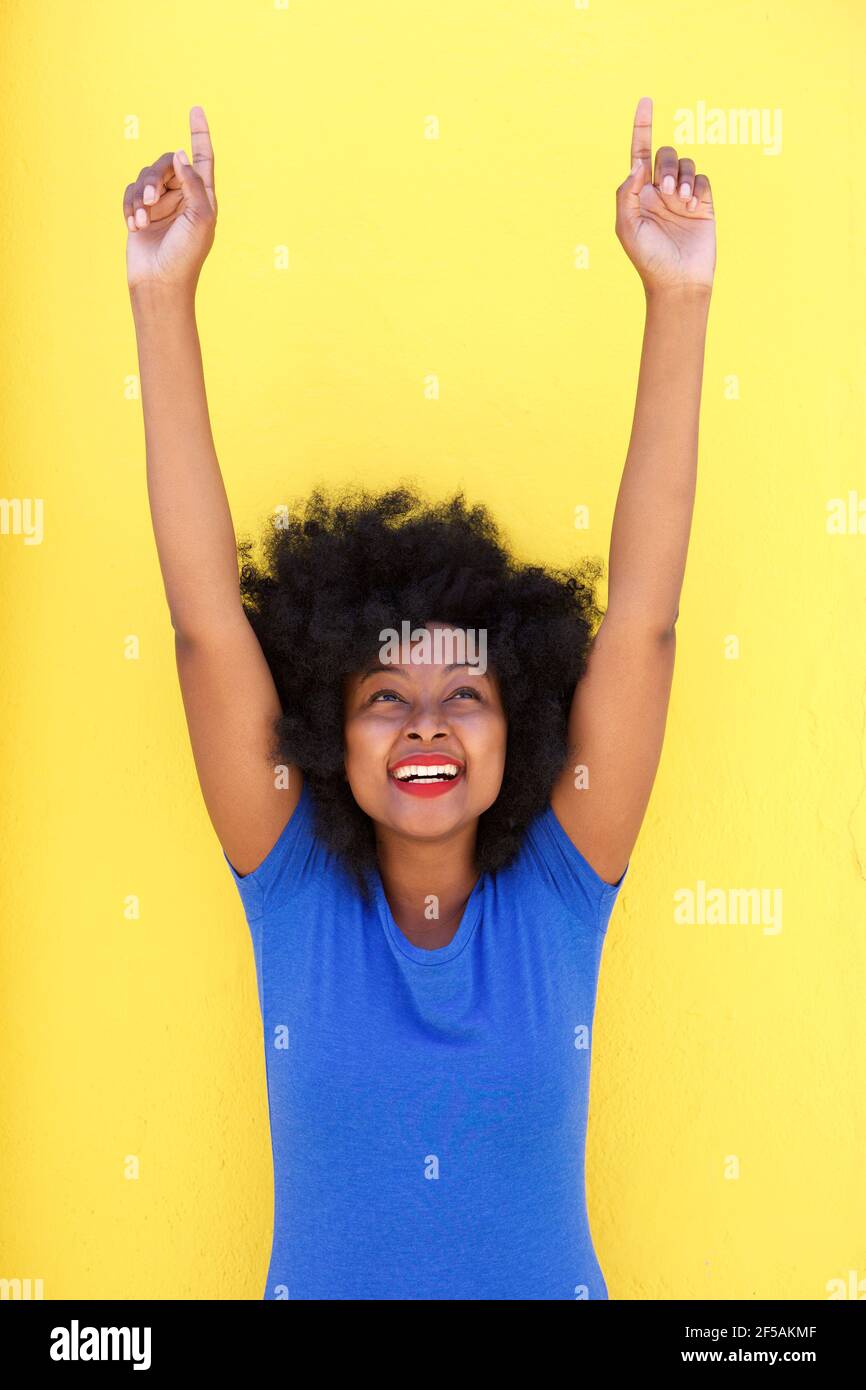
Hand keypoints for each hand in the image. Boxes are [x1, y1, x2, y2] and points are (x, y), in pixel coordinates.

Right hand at [123, 105, 216, 293]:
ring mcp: (160, 204)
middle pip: (166, 164)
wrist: (160, 283)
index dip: (199, 134)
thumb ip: (193, 184)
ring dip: (141, 197)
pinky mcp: (140, 212)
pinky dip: (131, 207)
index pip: (202, 158)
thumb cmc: (186, 255)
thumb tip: (180, 154)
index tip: (195, 109)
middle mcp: (182, 197)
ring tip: (143, 221)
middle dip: (156, 178)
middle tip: (152, 200)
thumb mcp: (200, 218)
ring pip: (145, 177)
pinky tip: (134, 226)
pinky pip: (130, 193)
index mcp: (202, 197)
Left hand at [615, 97, 714, 293]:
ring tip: (681, 200)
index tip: (645, 101)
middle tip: (666, 190)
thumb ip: (627, 192)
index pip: (639, 153)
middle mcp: (660, 191)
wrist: (678, 282)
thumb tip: (638, 164)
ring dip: (683, 175)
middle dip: (667, 164)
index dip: (642, 126)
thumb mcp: (626, 227)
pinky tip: (692, 204)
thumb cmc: (648, 259)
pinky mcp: (703, 204)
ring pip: (686, 163)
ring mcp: (682, 196)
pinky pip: (703, 178)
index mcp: (639, 194)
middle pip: (665, 154)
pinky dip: (697, 185)